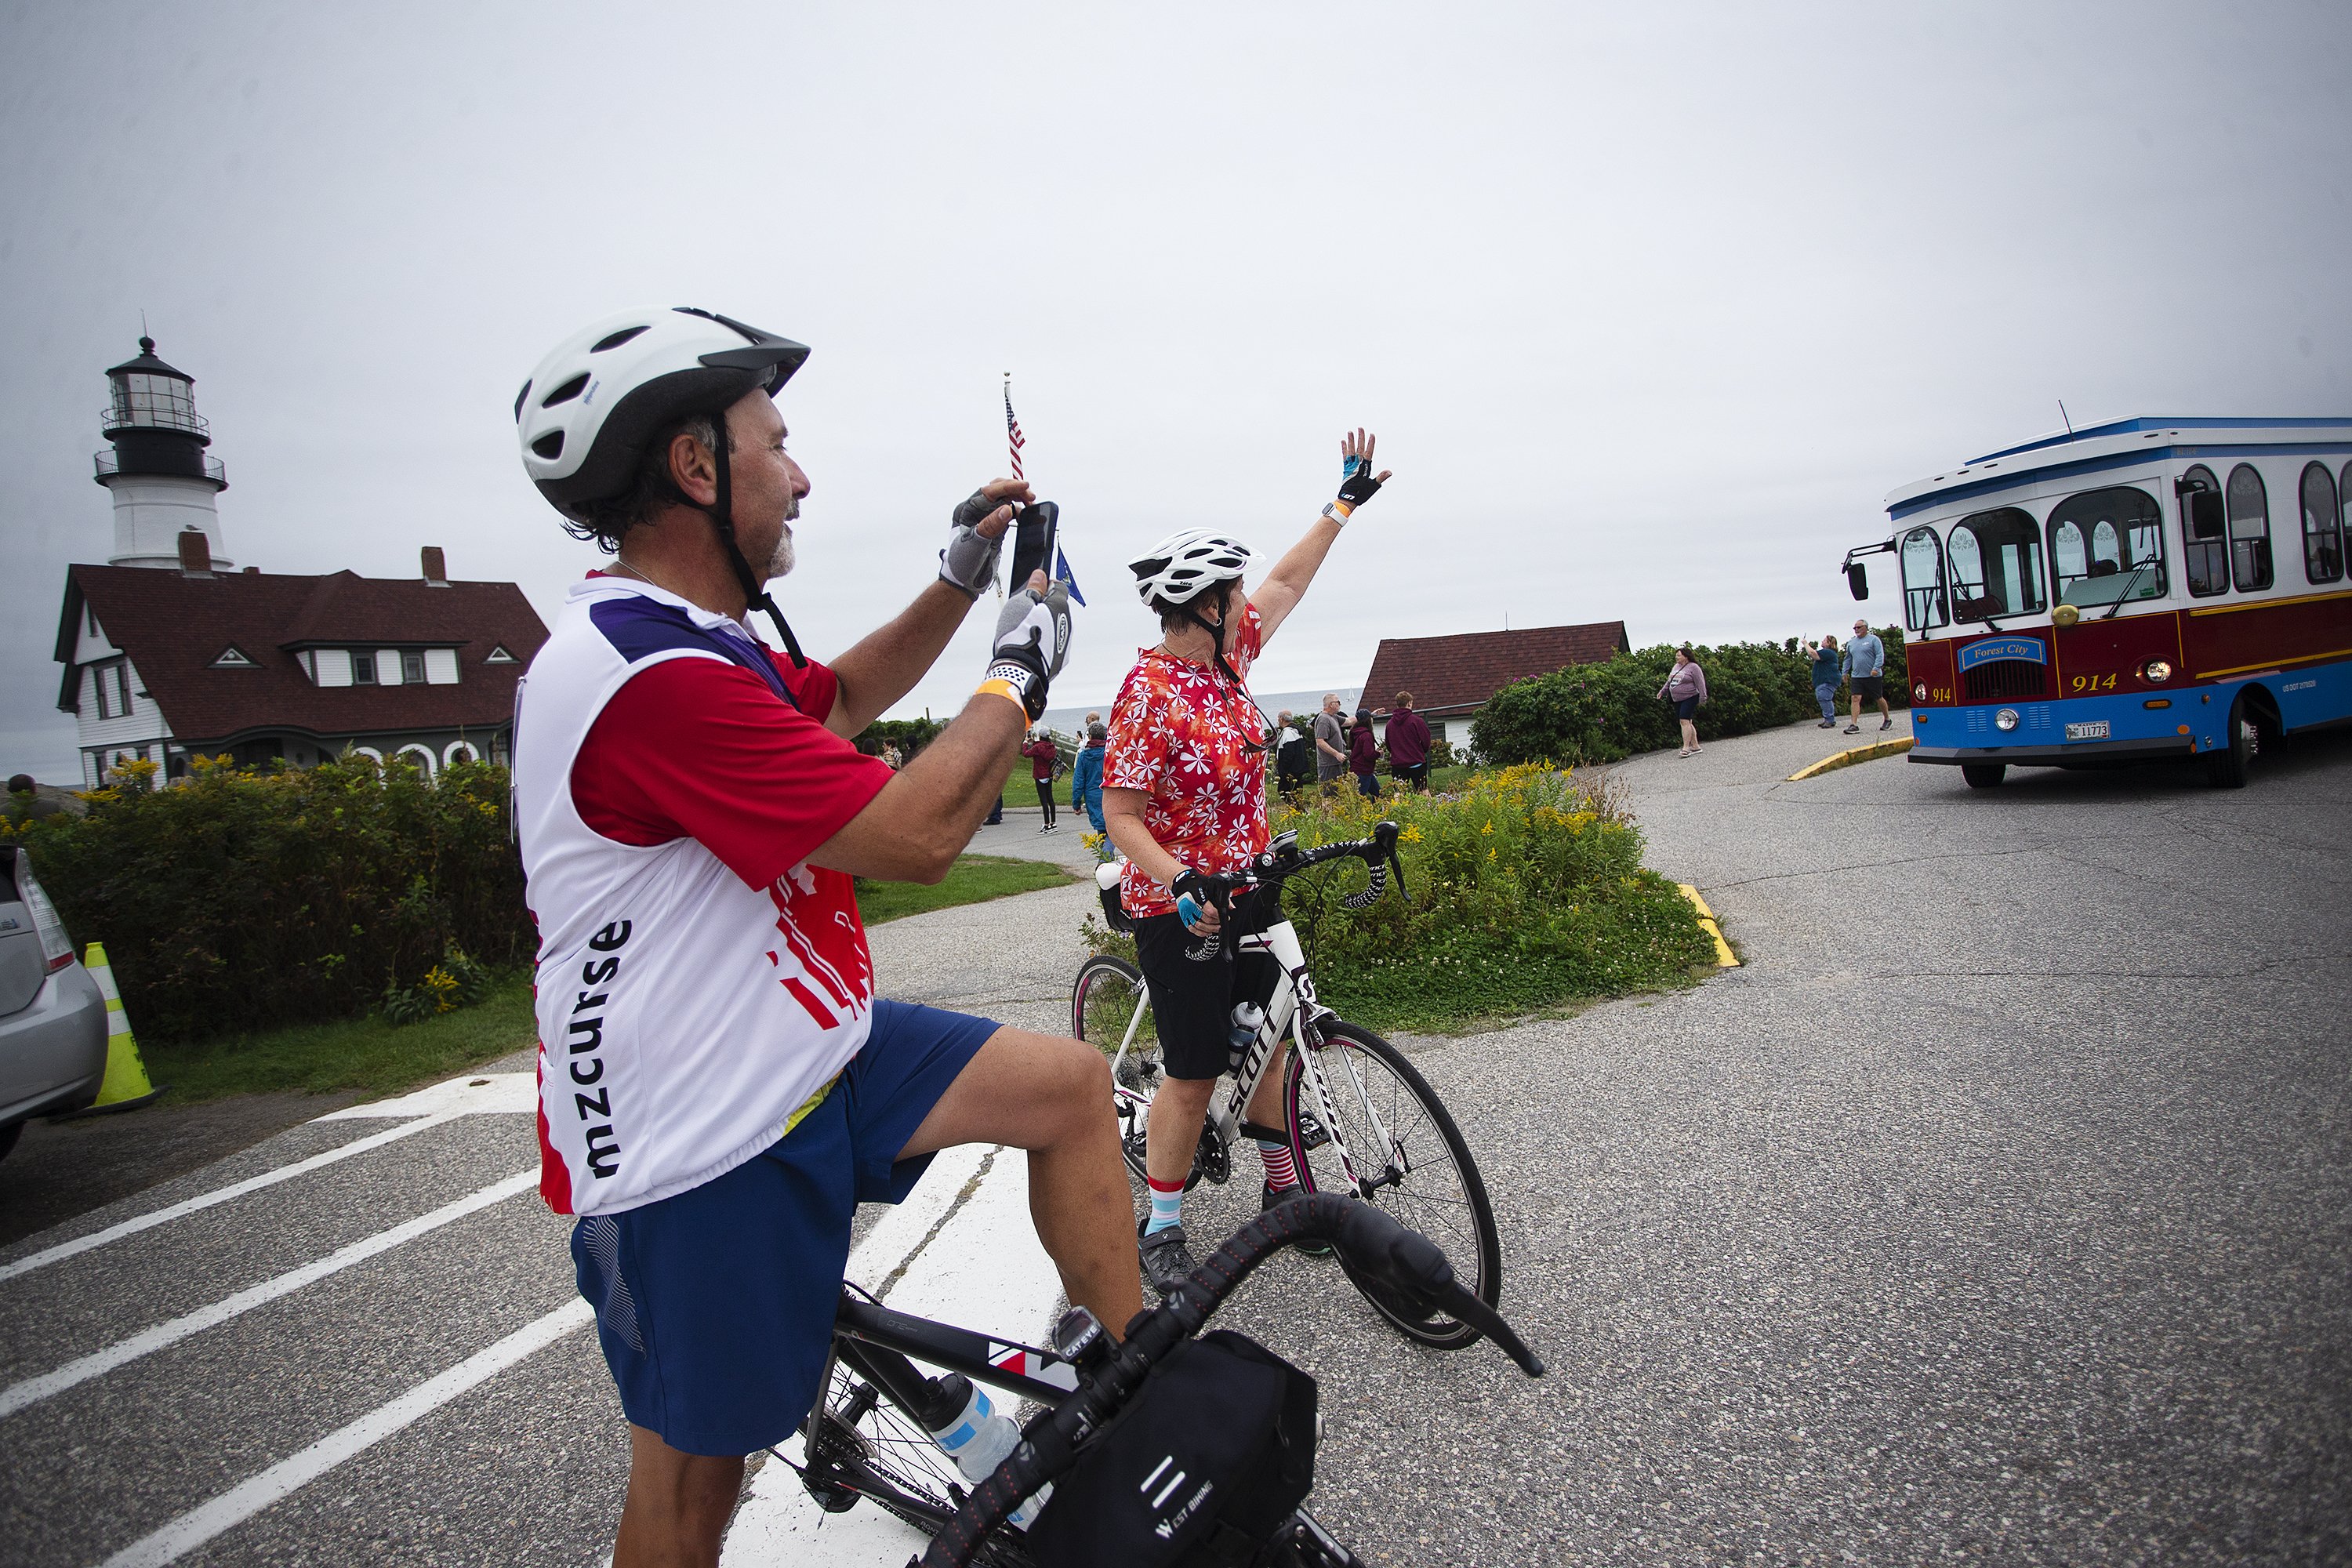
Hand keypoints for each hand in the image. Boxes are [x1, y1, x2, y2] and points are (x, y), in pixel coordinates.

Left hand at [939, 479, 1034, 597]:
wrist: (962, 581)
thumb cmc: (961, 563)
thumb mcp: (975, 543)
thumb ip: (991, 526)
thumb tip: (1007, 509)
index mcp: (967, 510)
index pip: (989, 492)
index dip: (1008, 487)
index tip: (1024, 486)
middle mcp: (976, 511)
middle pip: (998, 491)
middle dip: (1015, 490)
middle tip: (1030, 496)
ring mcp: (986, 519)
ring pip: (1005, 500)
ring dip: (1018, 499)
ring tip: (1031, 504)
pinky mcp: (995, 528)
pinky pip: (1008, 513)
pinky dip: (1019, 511)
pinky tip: (1026, 514)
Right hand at [983, 575, 1070, 718]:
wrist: (1020, 668)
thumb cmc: (1018, 634)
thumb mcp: (1021, 603)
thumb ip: (1034, 587)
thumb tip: (1041, 576)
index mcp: (1059, 606)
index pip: (1058, 586)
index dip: (1044, 586)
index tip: (1034, 590)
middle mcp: (1067, 623)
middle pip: (1056, 608)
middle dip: (1042, 607)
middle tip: (1024, 613)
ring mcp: (1064, 641)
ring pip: (1054, 626)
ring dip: (1043, 625)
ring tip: (1024, 632)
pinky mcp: (1060, 658)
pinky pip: (1052, 643)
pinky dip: (1043, 641)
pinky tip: (1029, 645)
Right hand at [1171, 869, 1221, 934]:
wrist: (1182, 883)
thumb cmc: (1196, 883)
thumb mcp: (1210, 885)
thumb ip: (1221, 896)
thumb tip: (1230, 906)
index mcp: (1198, 897)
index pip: (1210, 912)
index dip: (1219, 916)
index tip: (1225, 917)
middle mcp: (1191, 906)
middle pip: (1206, 920)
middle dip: (1216, 923)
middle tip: (1221, 922)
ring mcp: (1186, 912)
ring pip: (1198, 926)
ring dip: (1209, 929)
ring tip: (1216, 928)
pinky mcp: (1184, 916)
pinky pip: (1191, 928)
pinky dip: (1200, 932)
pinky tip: (1207, 931)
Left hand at [1336, 429, 1391, 508]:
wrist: (1348, 500)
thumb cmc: (1361, 494)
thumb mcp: (1373, 486)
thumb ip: (1381, 477)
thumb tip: (1389, 472)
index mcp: (1364, 468)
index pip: (1368, 453)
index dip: (1370, 444)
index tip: (1372, 435)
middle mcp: (1357, 465)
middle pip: (1359, 449)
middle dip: (1360, 438)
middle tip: (1360, 428)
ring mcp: (1350, 466)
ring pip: (1350, 450)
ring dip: (1350, 441)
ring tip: (1350, 431)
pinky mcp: (1345, 468)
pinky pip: (1344, 456)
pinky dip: (1344, 449)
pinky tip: (1343, 441)